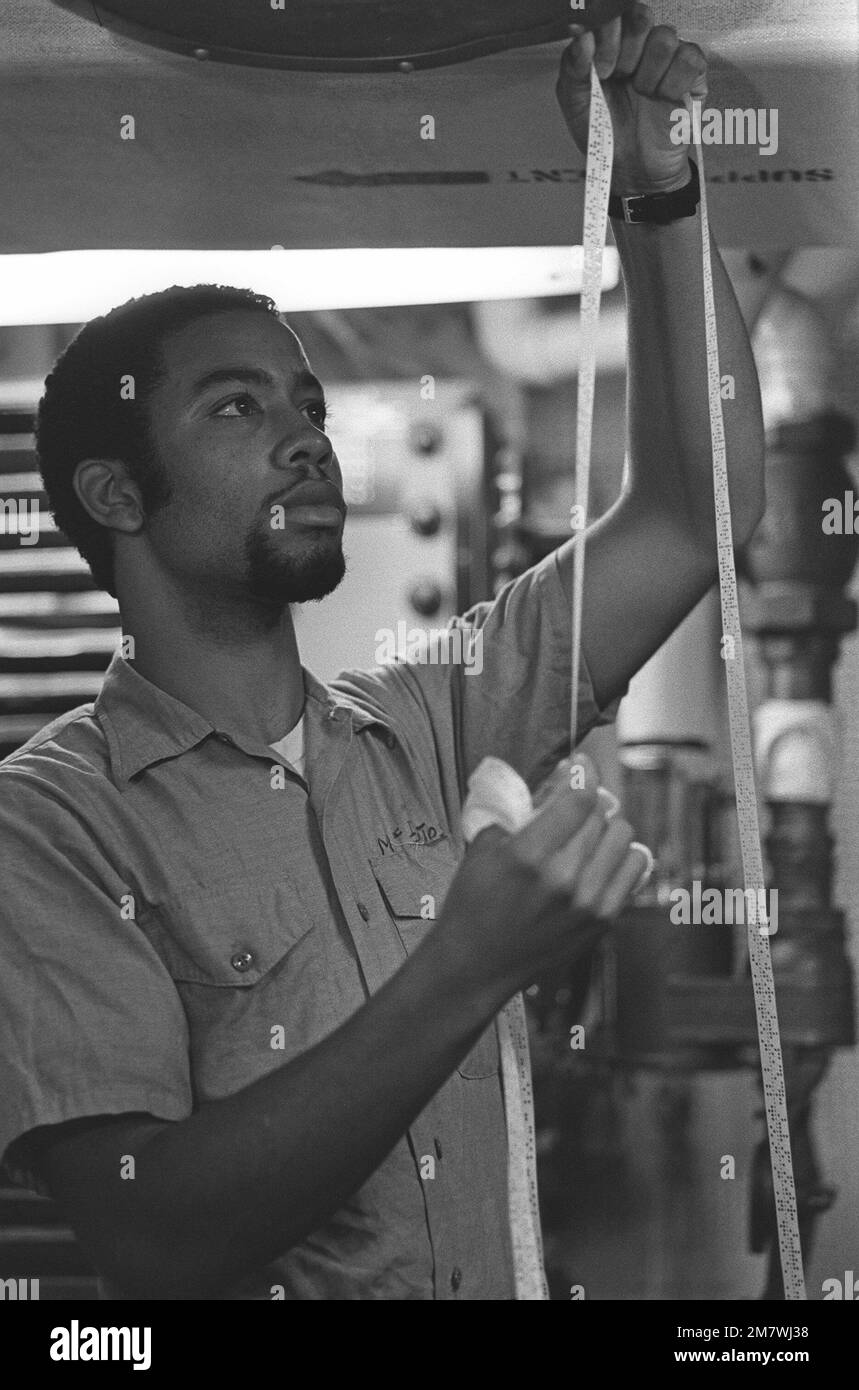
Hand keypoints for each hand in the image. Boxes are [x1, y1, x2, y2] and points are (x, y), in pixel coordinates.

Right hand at [438, 755, 652, 999]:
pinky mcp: (603, 920)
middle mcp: (564, 878)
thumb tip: (556, 783)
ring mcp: (588, 902)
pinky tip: (604, 856)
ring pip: (624, 838)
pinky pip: (634, 869)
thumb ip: (521, 813)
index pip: (580, 798)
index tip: (580, 764)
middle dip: (590, 802)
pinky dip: (624, 855)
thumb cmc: (473, 905)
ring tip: (589, 833)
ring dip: (608, 828)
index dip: (584, 773)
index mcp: (529, 855)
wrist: (476, 965)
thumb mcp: (483, 849)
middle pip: (602, 815)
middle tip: (577, 803)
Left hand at [556, 2, 707, 195]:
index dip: (608, 36)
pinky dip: (673, 82)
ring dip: (649, 73)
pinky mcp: (692, 76)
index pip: (615, 13)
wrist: (631, 170)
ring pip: (665, 37)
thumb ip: (572, 65)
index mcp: (613, 44)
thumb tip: (579, 34)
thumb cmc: (604, 134)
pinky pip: (690, 58)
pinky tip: (663, 98)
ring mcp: (667, 58)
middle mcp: (640, 45)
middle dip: (627, 51)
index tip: (602, 69)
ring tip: (644, 95)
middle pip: (641, 16)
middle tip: (622, 78)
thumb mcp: (575, 102)